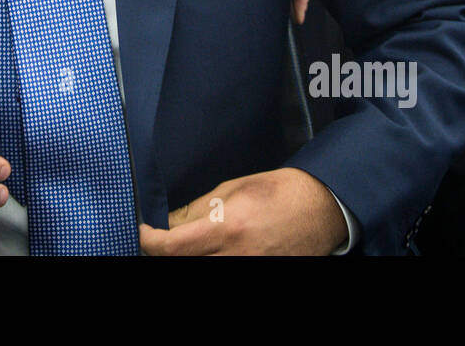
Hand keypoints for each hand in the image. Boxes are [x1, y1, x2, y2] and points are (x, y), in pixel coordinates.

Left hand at [140, 167, 347, 254]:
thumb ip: (197, 211)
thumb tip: (169, 225)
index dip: (149, 241)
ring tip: (193, 242)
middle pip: (182, 264)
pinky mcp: (259, 273)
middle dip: (168, 252)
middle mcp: (236, 257)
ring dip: (190, 256)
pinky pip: (224, 269)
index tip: (144, 233)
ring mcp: (249, 269)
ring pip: (201, 268)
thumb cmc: (278, 192)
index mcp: (226, 228)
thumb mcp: (232, 190)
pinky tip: (213, 249)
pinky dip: (211, 260)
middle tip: (164, 238)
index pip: (172, 247)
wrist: (320, 209)